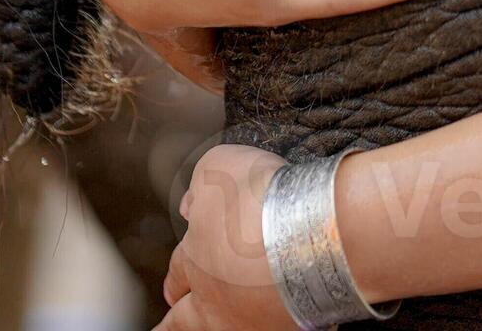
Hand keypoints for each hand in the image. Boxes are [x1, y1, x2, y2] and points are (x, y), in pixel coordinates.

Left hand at [158, 144, 291, 330]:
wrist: (311, 227)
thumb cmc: (262, 198)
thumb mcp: (217, 167)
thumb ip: (201, 185)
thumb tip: (191, 201)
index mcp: (196, 259)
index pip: (177, 272)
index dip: (175, 278)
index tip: (172, 287)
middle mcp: (216, 297)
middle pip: (184, 319)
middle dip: (175, 321)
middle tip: (169, 325)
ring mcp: (251, 319)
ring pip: (223, 330)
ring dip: (218, 327)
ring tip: (221, 328)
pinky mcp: (290, 326)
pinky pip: (281, 327)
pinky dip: (279, 323)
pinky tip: (283, 321)